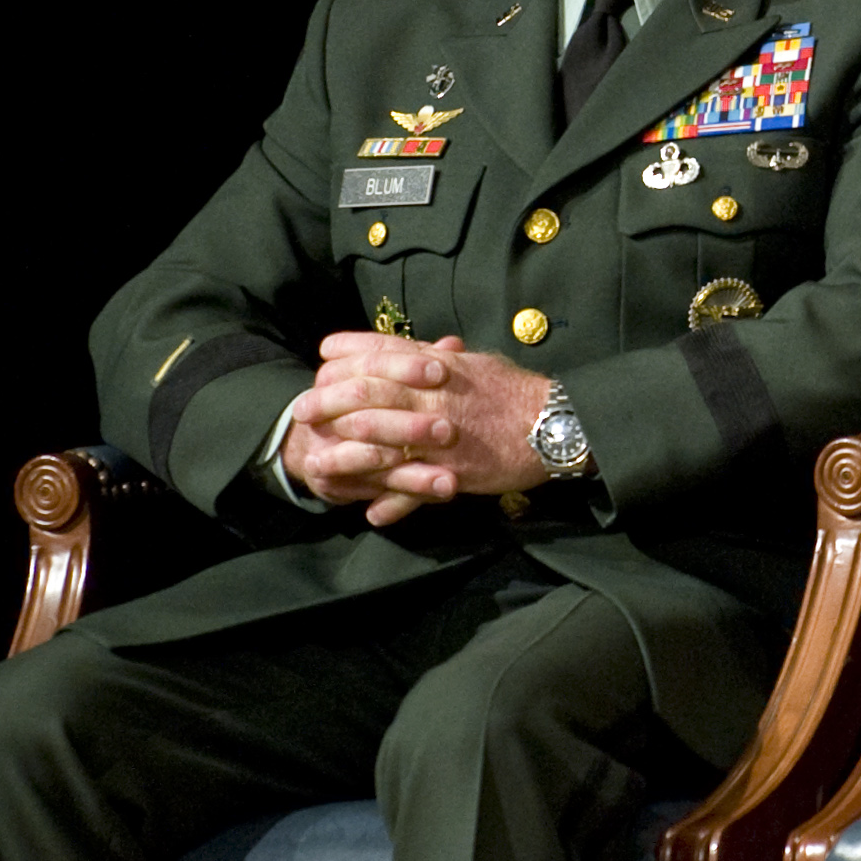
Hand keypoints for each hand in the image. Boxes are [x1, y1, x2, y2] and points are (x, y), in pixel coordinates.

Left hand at [281, 332, 552, 526]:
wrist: (559, 423)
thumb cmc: (519, 391)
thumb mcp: (478, 363)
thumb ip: (441, 358)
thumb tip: (415, 349)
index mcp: (440, 364)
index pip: (382, 349)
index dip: (347, 352)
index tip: (323, 357)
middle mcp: (435, 393)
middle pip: (368, 390)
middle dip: (328, 399)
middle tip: (301, 409)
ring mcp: (441, 433)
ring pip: (380, 440)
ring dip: (343, 453)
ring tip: (316, 463)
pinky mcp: (455, 469)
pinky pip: (413, 488)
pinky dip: (389, 501)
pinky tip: (368, 510)